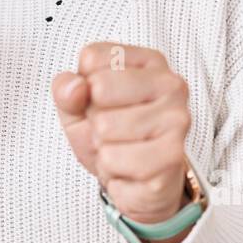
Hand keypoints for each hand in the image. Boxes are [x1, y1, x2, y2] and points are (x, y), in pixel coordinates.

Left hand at [52, 42, 194, 233]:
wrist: (139, 185)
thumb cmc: (111, 136)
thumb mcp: (77, 107)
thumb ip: (67, 89)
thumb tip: (75, 88)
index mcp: (149, 62)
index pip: (92, 57)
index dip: (83, 85)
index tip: (102, 100)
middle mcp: (171, 85)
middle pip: (100, 88)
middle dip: (93, 117)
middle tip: (111, 129)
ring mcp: (176, 119)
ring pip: (105, 127)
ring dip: (102, 147)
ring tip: (121, 148)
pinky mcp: (172, 155)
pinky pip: (114, 160)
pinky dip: (111, 169)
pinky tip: (129, 169)